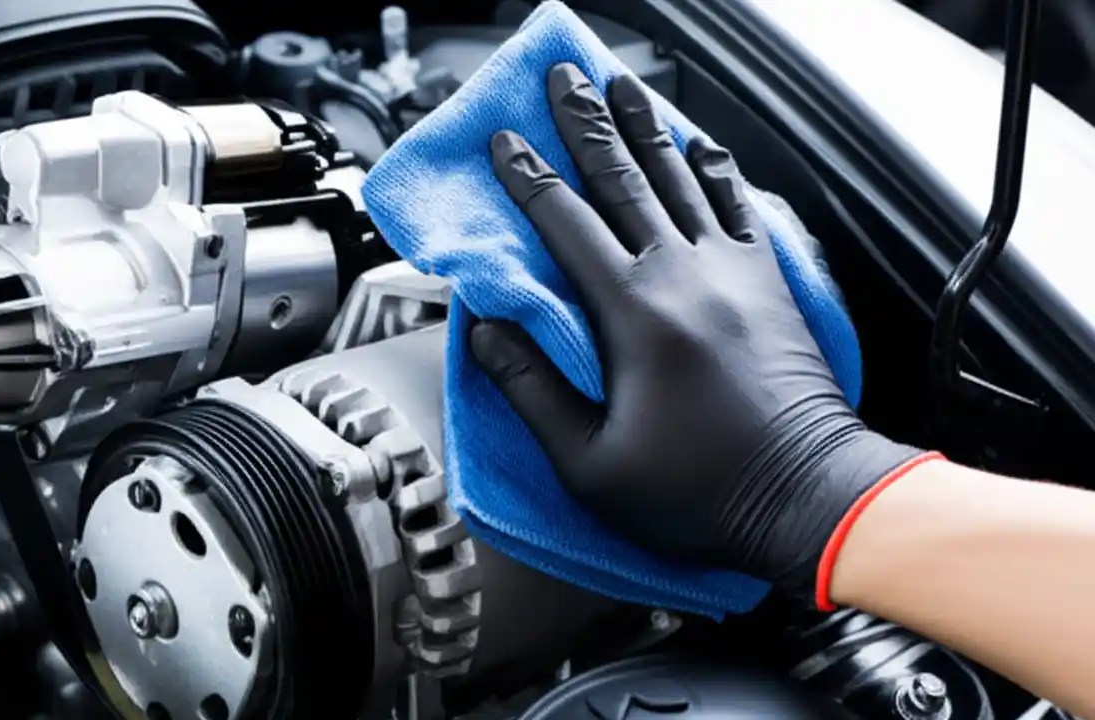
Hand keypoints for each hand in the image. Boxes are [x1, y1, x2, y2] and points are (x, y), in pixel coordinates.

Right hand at [470, 63, 926, 605]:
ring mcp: (733, 271)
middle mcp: (684, 275)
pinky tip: (701, 147)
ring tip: (622, 86)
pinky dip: (715, 170)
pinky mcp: (768, 282)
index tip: (504, 144)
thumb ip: (532, 392)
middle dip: (586, 123)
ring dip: (646, 128)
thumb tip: (486, 335)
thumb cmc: (698, 491)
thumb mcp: (589, 464)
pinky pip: (738, 204)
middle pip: (624, 178)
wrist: (807, 496)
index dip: (529, 179)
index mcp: (633, 314)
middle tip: (562, 78)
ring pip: (680, 177)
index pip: (566, 224)